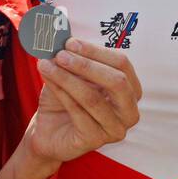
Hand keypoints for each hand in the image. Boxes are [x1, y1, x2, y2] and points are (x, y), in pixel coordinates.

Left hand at [24, 38, 141, 165]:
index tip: (70, 43)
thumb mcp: (72, 74)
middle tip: (61, 55)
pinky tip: (49, 81)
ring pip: (93, 97)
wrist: (48, 131)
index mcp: (131, 90)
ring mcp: (115, 129)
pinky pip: (78, 113)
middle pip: (117, 81)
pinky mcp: (96, 140)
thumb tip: (64, 38)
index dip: (96, 51)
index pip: (122, 64)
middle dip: (86, 65)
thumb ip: (74, 57)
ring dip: (67, 78)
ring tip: (46, 65)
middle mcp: (129, 111)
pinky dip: (62, 93)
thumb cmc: (65, 100)